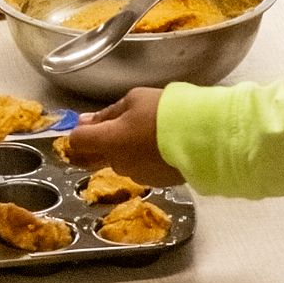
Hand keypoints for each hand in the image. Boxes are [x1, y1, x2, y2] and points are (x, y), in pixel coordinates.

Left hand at [68, 87, 183, 185]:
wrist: (205, 137)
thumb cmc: (165, 111)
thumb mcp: (135, 100)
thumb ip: (107, 113)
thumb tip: (85, 121)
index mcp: (108, 140)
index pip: (78, 141)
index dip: (81, 131)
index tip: (92, 123)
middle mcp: (117, 162)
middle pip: (101, 152)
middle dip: (108, 140)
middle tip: (130, 123)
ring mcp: (137, 175)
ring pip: (123, 161)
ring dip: (129, 149)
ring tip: (153, 133)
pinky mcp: (156, 182)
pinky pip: (142, 168)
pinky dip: (146, 159)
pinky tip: (163, 148)